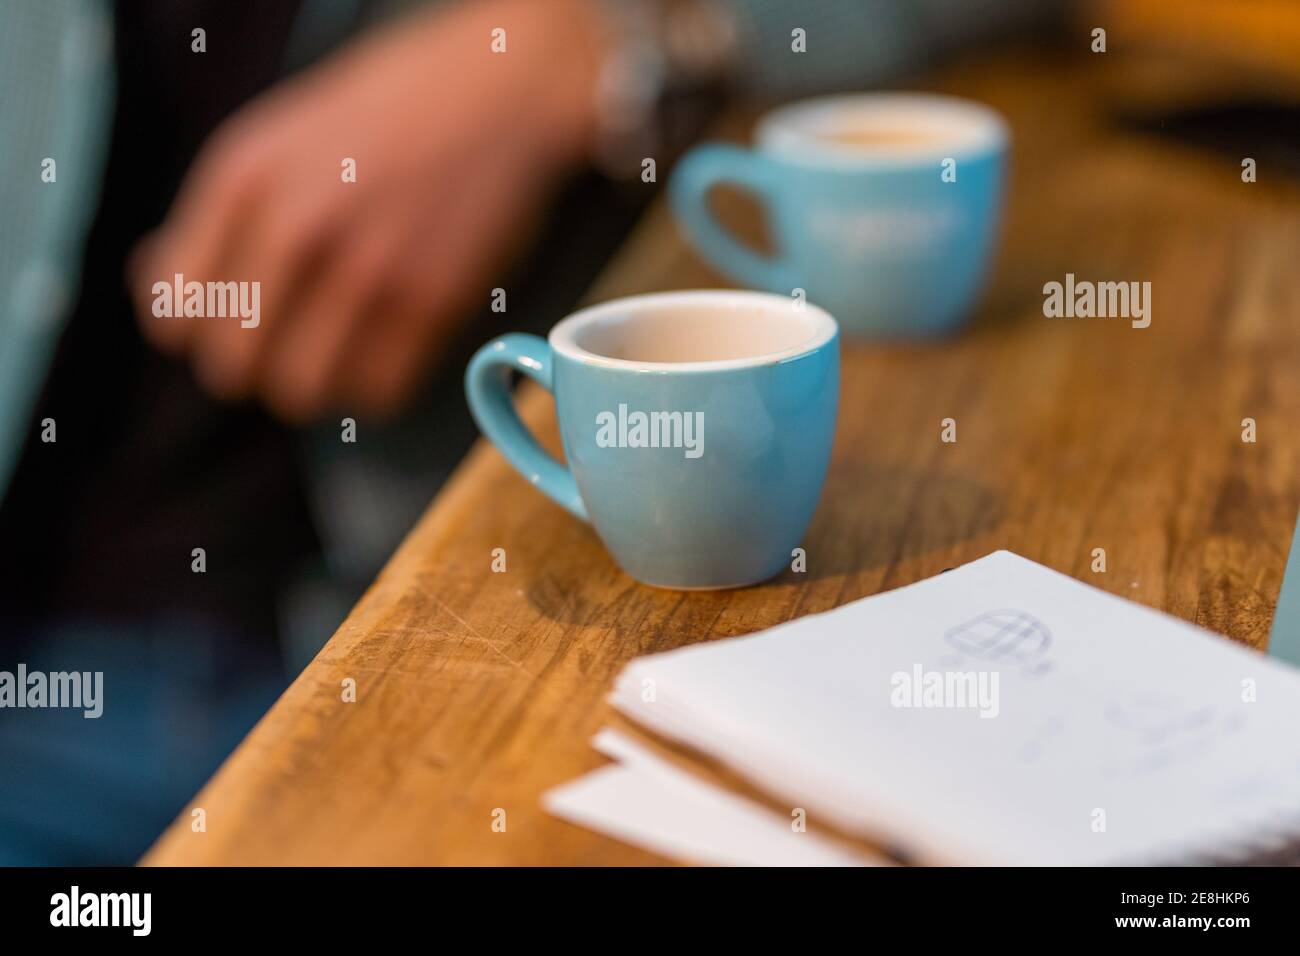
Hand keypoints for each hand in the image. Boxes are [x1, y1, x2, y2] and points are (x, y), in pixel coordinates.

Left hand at [130, 0, 606, 421]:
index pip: (175, 312)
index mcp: (243, 178)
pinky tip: (391, 352)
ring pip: (301, 392)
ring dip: (319, 386)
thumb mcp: (283, 132)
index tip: (237, 323)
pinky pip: (378, 392)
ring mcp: (365, 269)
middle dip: (259, 369)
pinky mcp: (430, 302)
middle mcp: (294, 226)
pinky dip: (379, 388)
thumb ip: (227, 210)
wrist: (507, 87)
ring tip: (344, 355)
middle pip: (231, 368)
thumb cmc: (398, 106)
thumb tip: (162, 285)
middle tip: (292, 348)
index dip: (201, 333)